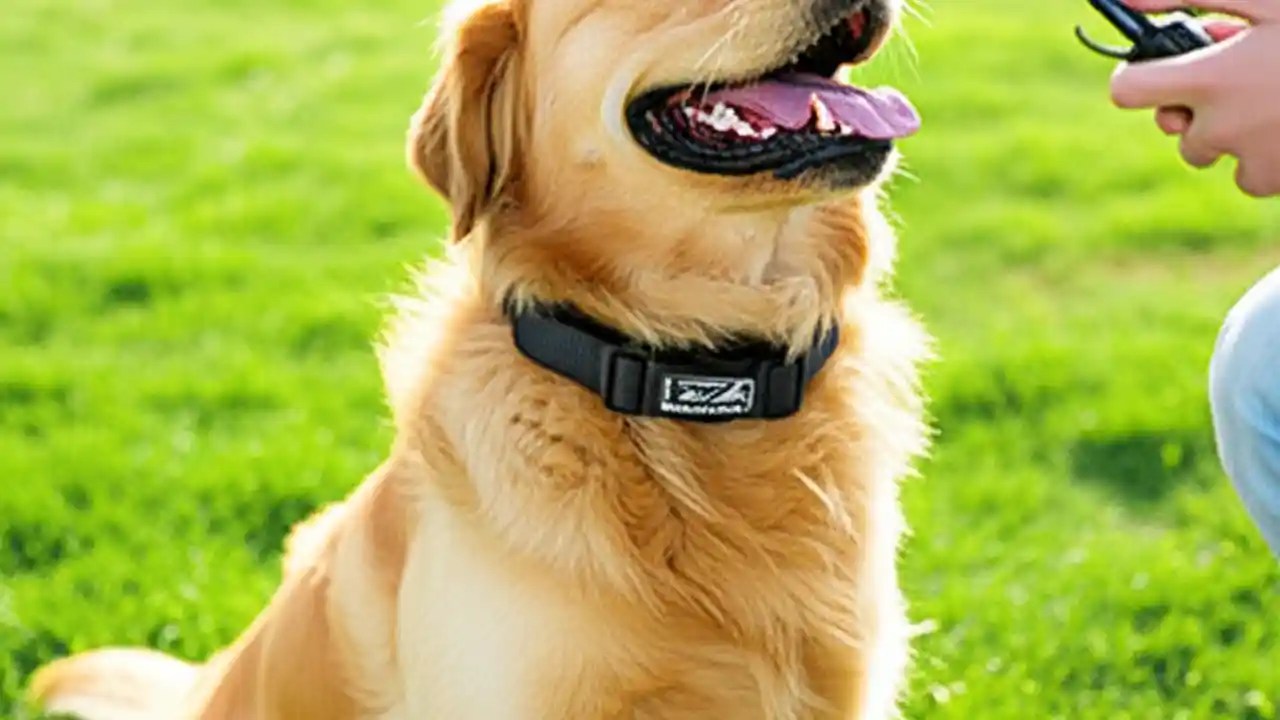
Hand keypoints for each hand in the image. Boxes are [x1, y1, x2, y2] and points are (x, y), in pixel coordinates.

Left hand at [1109, 0, 1279, 196]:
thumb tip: (1127, 0)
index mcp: (1209, 78)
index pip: (1127, 91)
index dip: (1137, 76)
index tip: (1156, 67)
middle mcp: (1221, 127)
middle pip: (1171, 126)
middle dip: (1192, 102)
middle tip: (1237, 72)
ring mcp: (1250, 159)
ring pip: (1208, 154)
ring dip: (1227, 129)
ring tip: (1272, 94)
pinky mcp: (1278, 180)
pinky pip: (1248, 175)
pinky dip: (1262, 153)